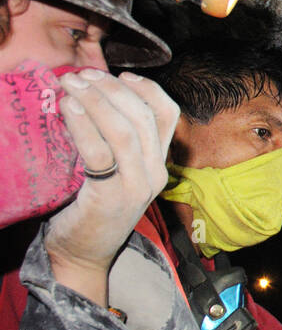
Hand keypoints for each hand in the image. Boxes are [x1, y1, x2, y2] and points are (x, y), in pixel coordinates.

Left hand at [44, 70, 178, 306]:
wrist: (83, 255)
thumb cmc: (92, 210)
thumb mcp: (116, 173)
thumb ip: (116, 144)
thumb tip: (96, 98)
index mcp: (158, 165)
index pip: (168, 115)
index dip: (146, 88)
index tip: (119, 75)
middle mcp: (154, 174)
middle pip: (144, 117)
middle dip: (112, 88)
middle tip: (82, 74)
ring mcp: (135, 186)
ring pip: (125, 130)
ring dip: (96, 100)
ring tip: (70, 84)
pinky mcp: (109, 197)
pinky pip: (100, 153)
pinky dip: (83, 125)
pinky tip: (67, 108)